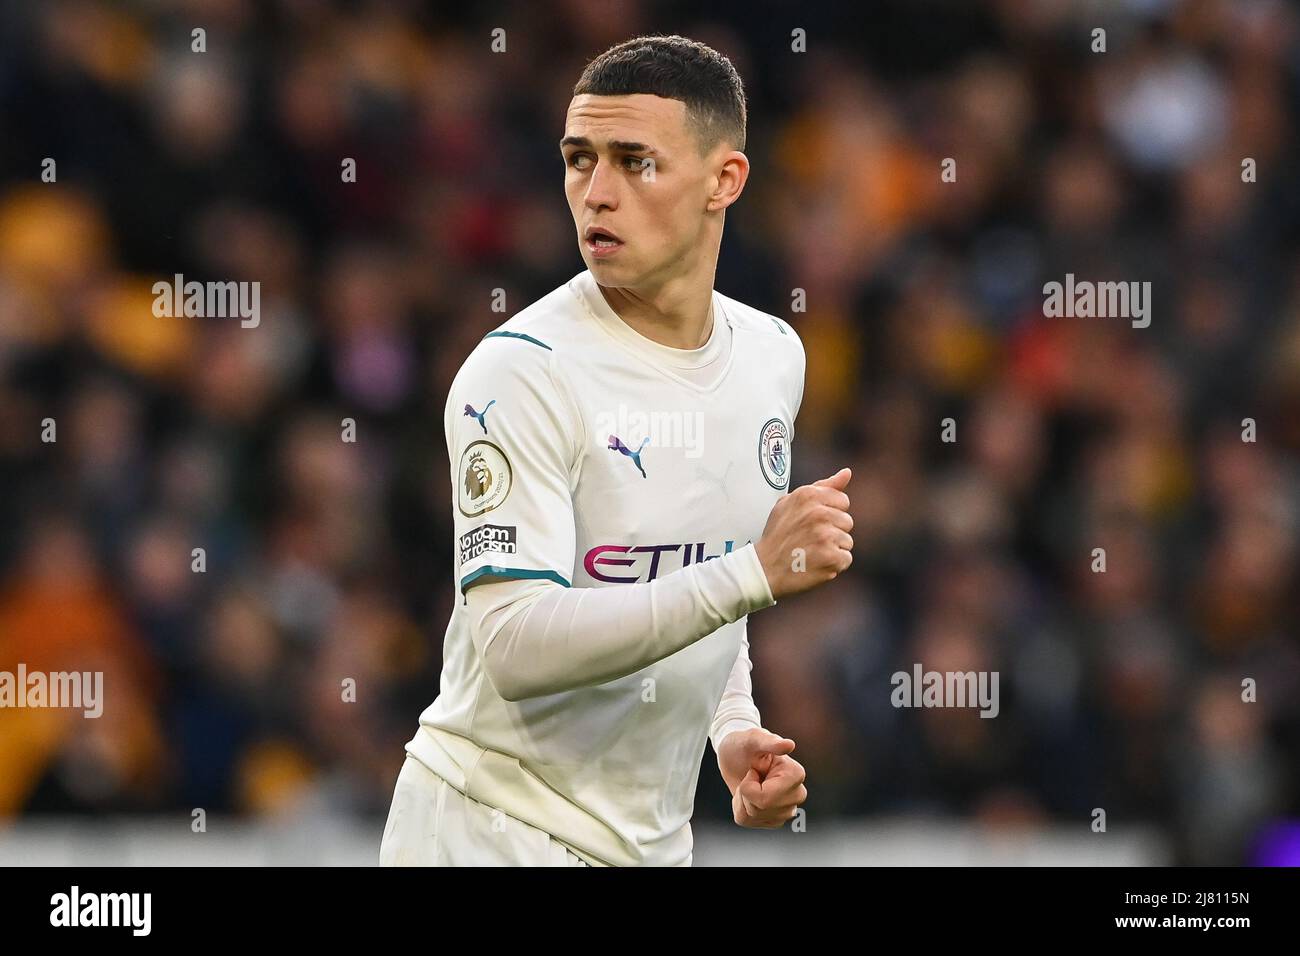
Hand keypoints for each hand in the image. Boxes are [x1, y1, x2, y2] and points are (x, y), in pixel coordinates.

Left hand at [717, 729, 806, 828]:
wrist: (736, 756)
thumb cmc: (745, 744)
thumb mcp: (752, 738)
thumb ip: (769, 741)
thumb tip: (789, 745)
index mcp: (796, 775)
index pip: (765, 799)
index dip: (748, 786)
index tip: (752, 770)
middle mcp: (796, 794)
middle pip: (759, 809)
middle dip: (745, 793)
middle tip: (749, 775)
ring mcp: (787, 809)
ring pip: (753, 817)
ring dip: (742, 800)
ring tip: (749, 783)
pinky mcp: (775, 819)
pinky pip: (748, 821)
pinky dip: (740, 808)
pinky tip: (747, 794)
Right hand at [755, 467, 852, 598]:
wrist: (764, 568)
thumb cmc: (778, 534)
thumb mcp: (791, 503)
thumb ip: (822, 486)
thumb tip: (847, 473)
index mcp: (809, 496)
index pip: (843, 501)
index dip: (830, 513)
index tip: (813, 523)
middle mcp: (819, 513)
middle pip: (847, 522)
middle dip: (833, 531)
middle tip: (810, 539)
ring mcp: (826, 536)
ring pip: (847, 541)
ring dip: (833, 549)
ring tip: (811, 552)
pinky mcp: (831, 557)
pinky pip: (846, 559)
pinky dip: (833, 565)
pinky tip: (816, 563)